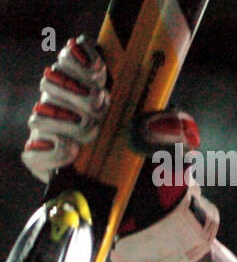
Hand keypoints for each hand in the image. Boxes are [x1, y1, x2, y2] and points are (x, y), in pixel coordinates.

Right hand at [22, 33, 201, 234]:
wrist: (152, 206)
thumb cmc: (162, 166)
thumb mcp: (178, 146)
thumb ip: (175, 129)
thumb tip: (152, 125)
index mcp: (105, 90)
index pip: (78, 56)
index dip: (81, 55)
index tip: (100, 69)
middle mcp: (76, 107)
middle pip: (54, 78)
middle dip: (75, 87)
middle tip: (100, 104)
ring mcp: (60, 134)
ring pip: (41, 112)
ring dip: (65, 119)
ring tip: (90, 132)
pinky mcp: (50, 164)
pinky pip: (34, 152)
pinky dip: (48, 151)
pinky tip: (70, 153)